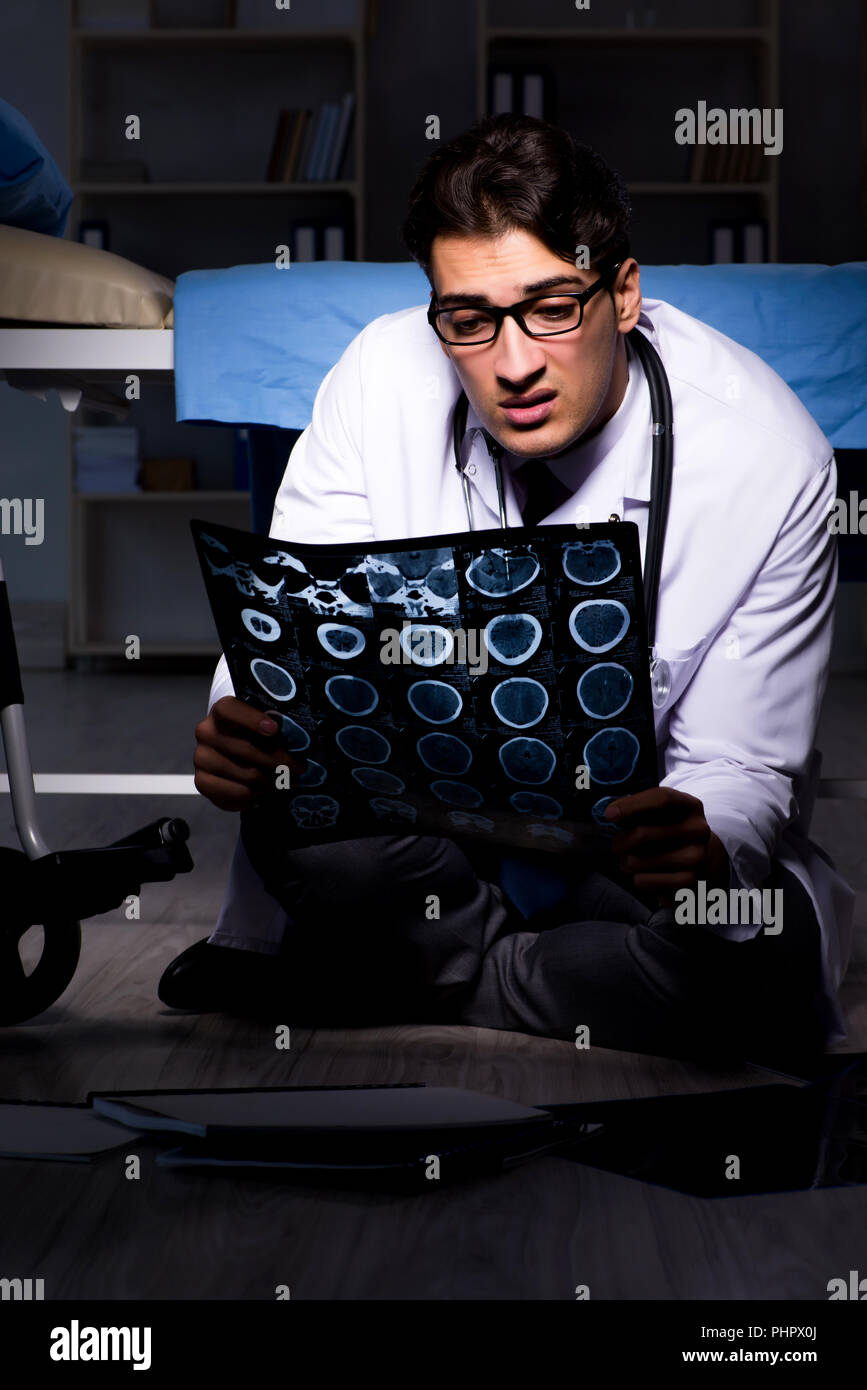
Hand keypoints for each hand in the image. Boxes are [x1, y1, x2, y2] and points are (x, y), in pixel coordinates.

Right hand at [194, 696, 305, 811]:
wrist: (235, 758)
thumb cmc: (255, 738)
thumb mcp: (265, 727)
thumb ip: (275, 728)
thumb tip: (299, 739)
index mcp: (221, 712)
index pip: (228, 709)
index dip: (251, 719)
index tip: (274, 729)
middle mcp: (206, 732)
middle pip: (245, 749)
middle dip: (278, 761)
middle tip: (299, 768)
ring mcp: (201, 758)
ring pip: (246, 774)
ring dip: (270, 781)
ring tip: (283, 781)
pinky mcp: (202, 781)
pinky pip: (236, 793)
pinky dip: (255, 795)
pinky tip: (263, 791)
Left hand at [605, 787, 729, 905]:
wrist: (699, 861)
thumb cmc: (669, 833)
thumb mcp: (661, 815)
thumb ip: (639, 810)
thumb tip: (611, 813)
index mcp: (690, 806)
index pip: (662, 798)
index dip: (631, 805)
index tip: (609, 814)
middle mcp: (698, 829)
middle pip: (642, 833)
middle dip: (620, 841)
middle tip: (617, 845)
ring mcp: (696, 856)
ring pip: (637, 861)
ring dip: (626, 862)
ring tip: (630, 861)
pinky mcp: (689, 881)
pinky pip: (644, 881)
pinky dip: (637, 879)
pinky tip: (642, 875)